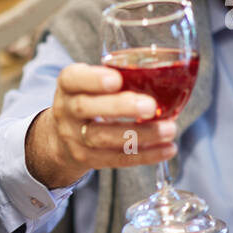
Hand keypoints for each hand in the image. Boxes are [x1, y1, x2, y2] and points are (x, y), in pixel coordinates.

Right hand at [25, 62, 177, 188]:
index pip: (72, 79)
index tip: (116, 79)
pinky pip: (116, 158)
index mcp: (68, 86)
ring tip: (169, 130)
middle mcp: (65, 111)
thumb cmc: (90, 101)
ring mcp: (74, 137)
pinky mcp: (86, 159)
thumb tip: (170, 73)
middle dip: (120, 107)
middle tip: (150, 106)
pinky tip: (167, 149)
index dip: (92, 79)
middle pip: (85, 108)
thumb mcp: (91, 84)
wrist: (63, 138)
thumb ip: (117, 77)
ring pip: (103, 138)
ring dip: (140, 134)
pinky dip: (145, 155)